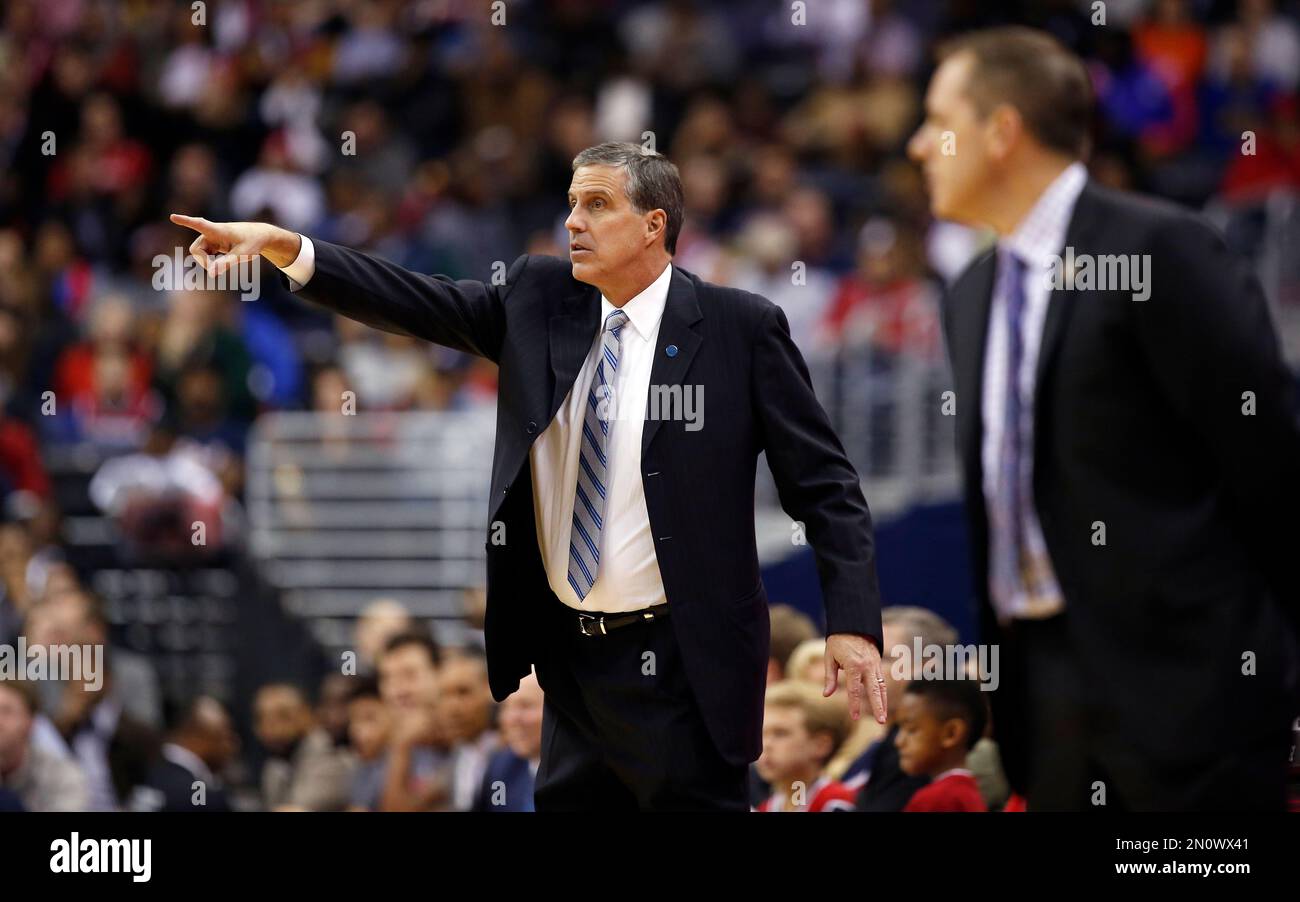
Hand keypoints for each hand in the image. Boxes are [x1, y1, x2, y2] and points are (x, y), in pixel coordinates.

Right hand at [168, 214, 300, 272]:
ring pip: (199, 254)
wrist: (260, 235)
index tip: (173, 217)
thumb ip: (226, 264)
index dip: (185, 221)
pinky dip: (212, 261)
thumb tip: (211, 273)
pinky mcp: (214, 243)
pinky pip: (205, 255)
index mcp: (218, 230)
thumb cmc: (253, 243)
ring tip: (226, 261)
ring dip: (208, 262)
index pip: (199, 224)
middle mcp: (211, 232)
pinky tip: (225, 258)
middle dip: (203, 261)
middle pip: (195, 249)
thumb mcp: (242, 255)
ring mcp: (211, 238)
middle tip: (216, 270)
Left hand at [824, 633, 887, 723]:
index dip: (854, 705)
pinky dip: (883, 693)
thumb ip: (829, 677)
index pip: (854, 690)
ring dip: (883, 703)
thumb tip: (826, 695)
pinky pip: (882, 681)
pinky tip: (883, 704)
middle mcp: (867, 666)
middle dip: (878, 707)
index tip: (854, 718)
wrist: (854, 624)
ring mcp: (874, 665)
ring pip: (881, 687)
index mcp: (853, 665)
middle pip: (874, 691)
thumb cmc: (838, 641)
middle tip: (881, 722)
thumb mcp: (829, 657)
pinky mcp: (878, 663)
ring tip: (884, 718)